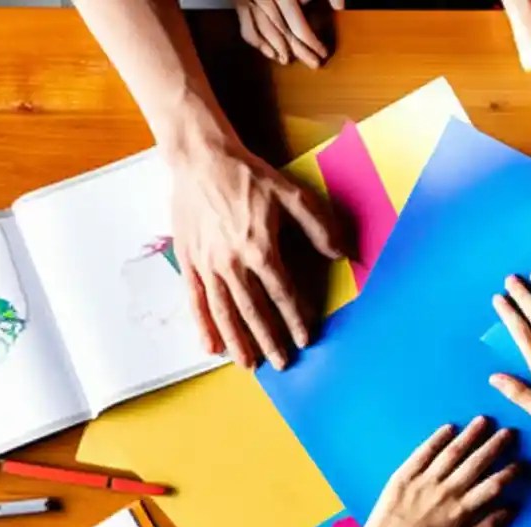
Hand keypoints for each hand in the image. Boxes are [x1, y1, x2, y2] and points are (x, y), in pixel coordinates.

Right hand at [167, 126, 341, 369]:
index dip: (295, 319)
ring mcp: (208, 264)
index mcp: (260, 248)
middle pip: (254, 311)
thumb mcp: (291, 193)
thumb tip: (341, 253)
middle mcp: (232, 262)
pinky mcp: (189, 261)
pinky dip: (203, 325)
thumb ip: (318, 225)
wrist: (200, 158)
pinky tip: (210, 346)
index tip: (305, 339)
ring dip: (237, 341)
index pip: (282, 294)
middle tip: (281, 363)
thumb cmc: (247, 175)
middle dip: (269, 340)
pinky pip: (196, 300)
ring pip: (224, 312)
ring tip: (248, 364)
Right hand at [237, 0, 338, 67]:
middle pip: (282, 34)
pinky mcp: (238, 1)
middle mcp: (262, 0)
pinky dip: (256, 42)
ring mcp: (247, 1)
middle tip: (314, 64)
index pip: (297, 26)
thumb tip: (340, 6)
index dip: (311, 43)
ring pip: (262, 33)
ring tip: (290, 61)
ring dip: (278, 50)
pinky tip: (267, 50)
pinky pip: (246, 26)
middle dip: (299, 51)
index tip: (322, 52)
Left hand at [353, 418, 519, 526]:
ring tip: (483, 421)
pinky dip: (437, 438)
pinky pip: (424, 452)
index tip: (522, 463)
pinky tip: (449, 427)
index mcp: (461, 511)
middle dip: (495, 446)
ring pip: (453, 453)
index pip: (494, 485)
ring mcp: (424, 481)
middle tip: (509, 432)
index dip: (511, 472)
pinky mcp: (404, 475)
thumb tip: (513, 510)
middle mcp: (446, 492)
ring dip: (470, 435)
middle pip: (476, 463)